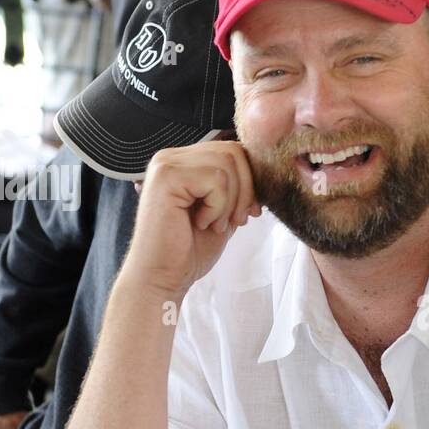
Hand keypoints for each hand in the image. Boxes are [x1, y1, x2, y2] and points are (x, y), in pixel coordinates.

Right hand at [118, 141, 261, 305]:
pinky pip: (215, 179)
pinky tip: (201, 223)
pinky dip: (218, 206)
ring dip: (231, 202)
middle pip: (234, 152)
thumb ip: (238, 188)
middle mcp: (172, 157)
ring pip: (228, 164)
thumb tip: (266, 170)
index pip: (232, 150)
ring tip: (215, 225)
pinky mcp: (166, 177)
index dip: (250, 180)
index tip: (248, 212)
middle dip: (246, 191)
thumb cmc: (189, 250)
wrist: (163, 278)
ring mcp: (166, 164)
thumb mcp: (224, 212)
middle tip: (235, 221)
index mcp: (184, 162)